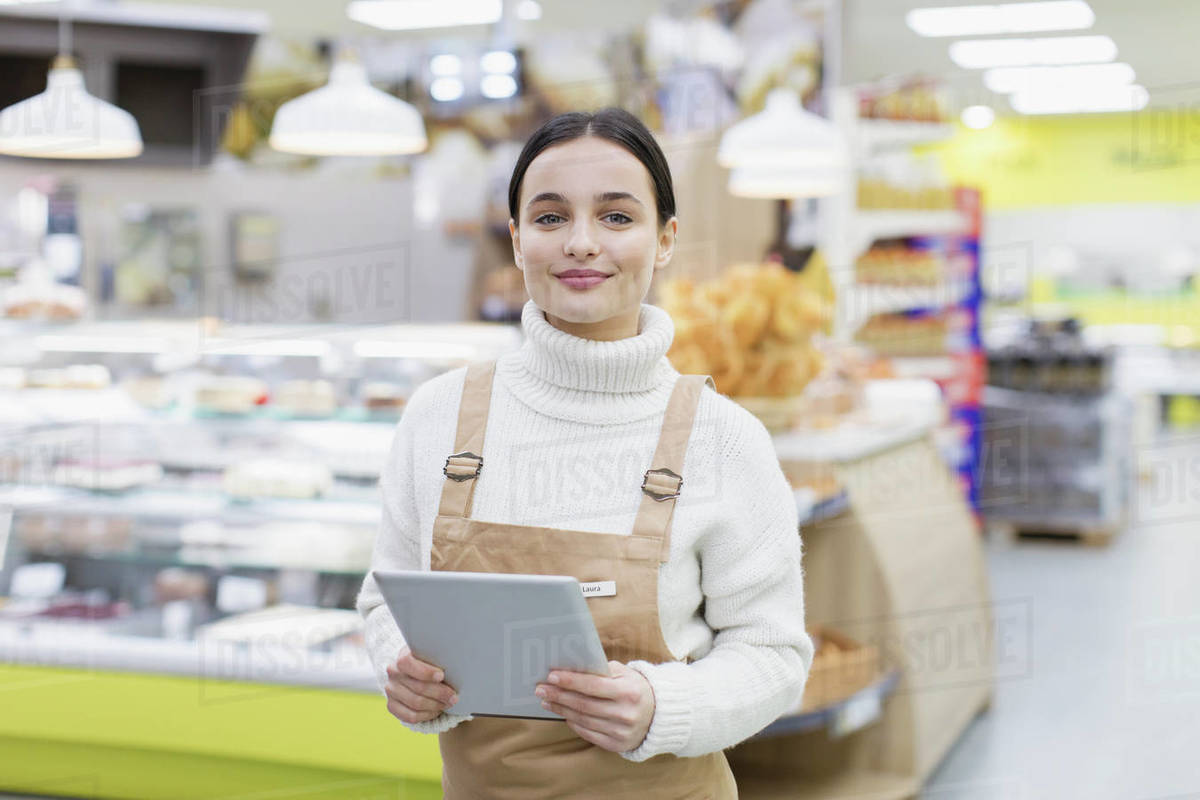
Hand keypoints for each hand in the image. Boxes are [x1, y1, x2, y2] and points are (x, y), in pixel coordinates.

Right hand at [384, 646, 458, 723]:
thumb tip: (457, 667)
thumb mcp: (433, 657)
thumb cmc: (430, 664)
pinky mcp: (392, 705)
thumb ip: (440, 660)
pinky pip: (411, 716)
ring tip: (448, 703)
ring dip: (436, 705)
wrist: (415, 674)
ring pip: (415, 703)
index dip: (425, 672)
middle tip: (454, 697)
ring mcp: (391, 690)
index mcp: (402, 657)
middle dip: (439, 693)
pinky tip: (437, 711)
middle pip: (417, 687)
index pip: (408, 663)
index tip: (441, 676)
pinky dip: (427, 715)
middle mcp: (393, 673)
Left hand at [535, 660, 655, 752]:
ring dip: (561, 709)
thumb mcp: (625, 673)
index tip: (551, 676)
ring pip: (583, 719)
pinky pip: (588, 733)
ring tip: (547, 701)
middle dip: (559, 696)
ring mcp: (621, 731)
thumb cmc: (635, 688)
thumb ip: (601, 670)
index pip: (593, 686)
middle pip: (584, 704)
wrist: (658, 715)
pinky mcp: (617, 745)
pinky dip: (573, 723)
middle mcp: (625, 713)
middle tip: (541, 689)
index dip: (570, 681)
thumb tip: (571, 669)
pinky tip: (563, 714)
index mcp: (628, 691)